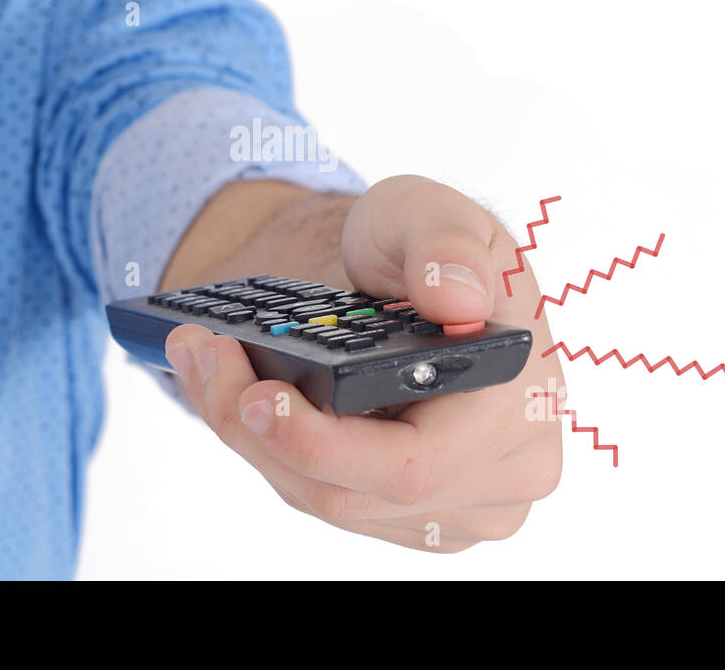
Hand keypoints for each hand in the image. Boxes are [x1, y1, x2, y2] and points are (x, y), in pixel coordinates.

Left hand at [163, 175, 563, 551]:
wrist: (413, 276)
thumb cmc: (424, 243)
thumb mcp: (428, 210)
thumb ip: (446, 241)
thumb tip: (456, 297)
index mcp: (522, 398)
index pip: (416, 463)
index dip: (325, 447)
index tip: (257, 398)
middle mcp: (508, 469)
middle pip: (354, 493)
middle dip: (259, 431)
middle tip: (202, 357)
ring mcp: (462, 502)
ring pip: (330, 501)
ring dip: (251, 437)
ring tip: (204, 359)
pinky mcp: (416, 514)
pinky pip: (329, 498)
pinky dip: (274, 449)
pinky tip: (238, 391)